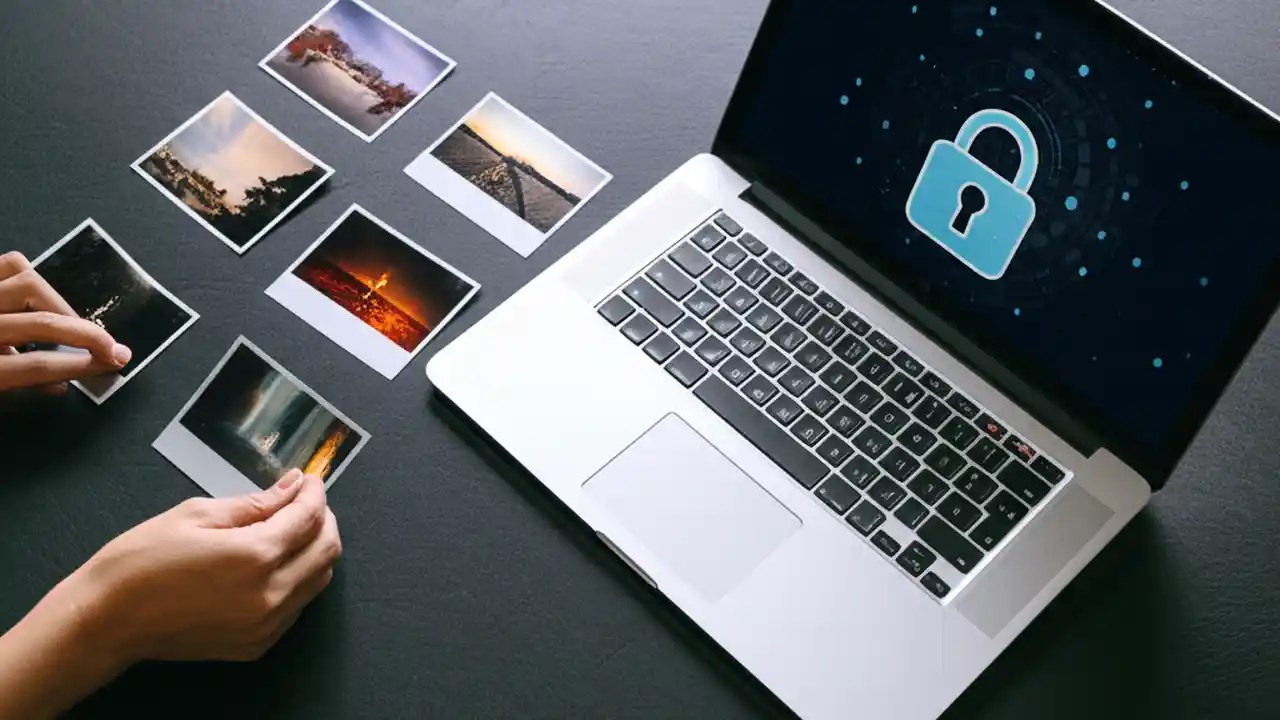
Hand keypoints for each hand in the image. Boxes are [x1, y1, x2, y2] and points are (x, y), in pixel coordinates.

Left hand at [0, 251, 131, 392]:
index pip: (38, 366)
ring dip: (59, 303)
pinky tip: (37, 295)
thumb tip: (60, 383)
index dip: (82, 365)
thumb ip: (17, 384)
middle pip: (43, 320)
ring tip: (70, 320)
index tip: (112, 361)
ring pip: (29, 283)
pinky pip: (11, 263)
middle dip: (86, 332)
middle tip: (110, 344)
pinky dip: (29, 274)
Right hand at [78, 470, 341, 663]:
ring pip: (318, 580)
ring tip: (290, 529)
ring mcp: (265, 625)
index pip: (309, 517)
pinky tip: (275, 564)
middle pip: (327, 550)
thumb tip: (292, 487)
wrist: (107, 619)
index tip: (307, 480)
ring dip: (314, 549)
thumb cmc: (141, 562)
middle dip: (323, 519)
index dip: (314, 492)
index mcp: (255, 556)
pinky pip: (297, 607)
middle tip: (304, 501)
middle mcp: (269, 595)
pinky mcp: (255, 644)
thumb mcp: (197, 515)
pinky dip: (298, 580)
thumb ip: (255, 503)